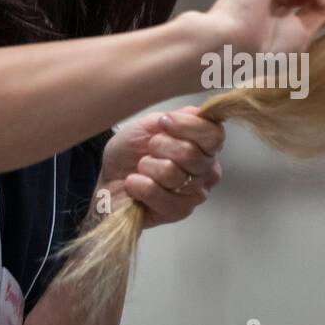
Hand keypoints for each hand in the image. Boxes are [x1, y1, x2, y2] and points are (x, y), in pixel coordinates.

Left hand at [94, 106, 223, 228]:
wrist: (111, 177)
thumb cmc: (133, 151)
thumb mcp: (152, 123)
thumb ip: (180, 116)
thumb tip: (199, 113)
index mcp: (207, 146)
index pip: (213, 134)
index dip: (186, 126)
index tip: (163, 122)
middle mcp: (208, 170)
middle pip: (190, 153)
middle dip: (159, 146)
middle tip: (148, 150)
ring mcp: (196, 193)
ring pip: (171, 172)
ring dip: (147, 166)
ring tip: (141, 168)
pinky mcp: (179, 211)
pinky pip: (157, 193)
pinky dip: (139, 185)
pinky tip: (135, 184)